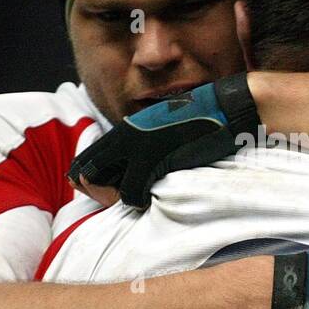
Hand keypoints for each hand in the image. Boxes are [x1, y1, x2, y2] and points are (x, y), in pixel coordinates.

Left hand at [67, 75, 261, 209]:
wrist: (224, 108)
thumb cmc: (200, 121)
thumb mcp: (163, 129)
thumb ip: (145, 144)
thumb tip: (133, 166)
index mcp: (126, 128)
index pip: (90, 156)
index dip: (85, 177)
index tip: (90, 188)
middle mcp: (126, 136)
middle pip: (89, 170)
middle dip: (95, 190)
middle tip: (110, 198)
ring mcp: (138, 146)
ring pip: (106, 184)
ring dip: (117, 197)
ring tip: (133, 197)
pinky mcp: (154, 158)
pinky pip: (131, 192)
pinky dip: (137, 201)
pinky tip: (147, 198)